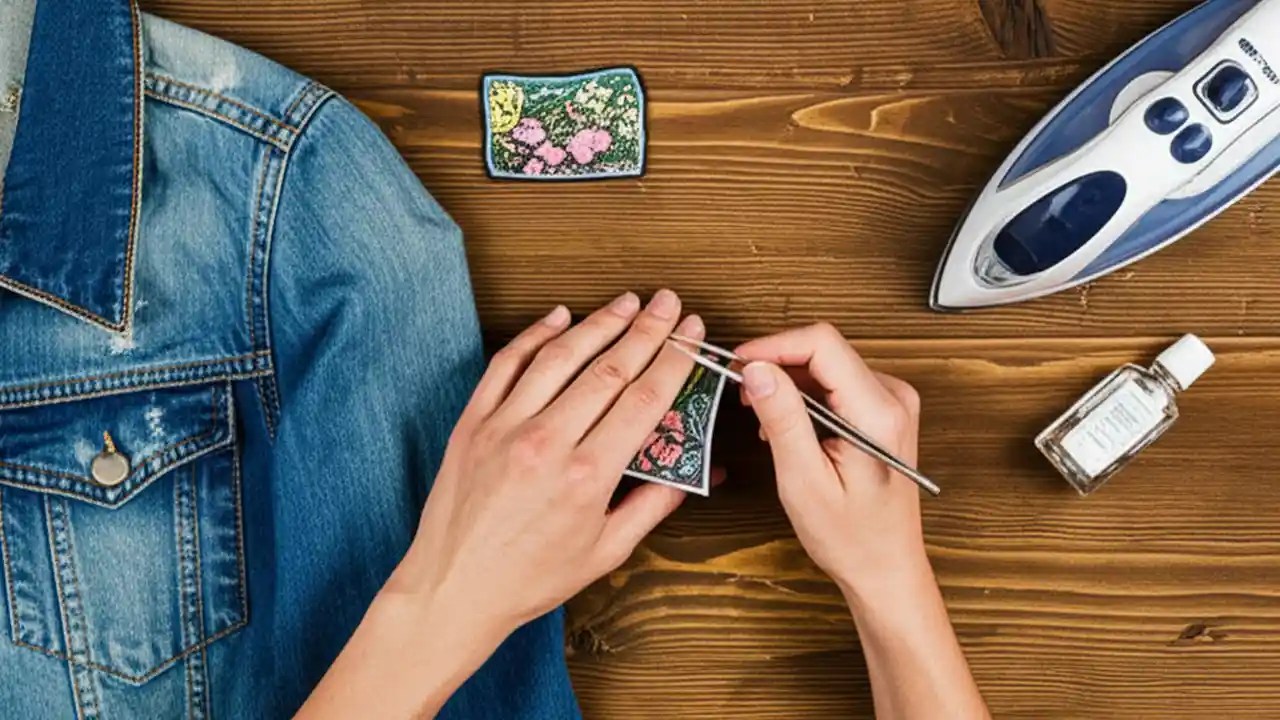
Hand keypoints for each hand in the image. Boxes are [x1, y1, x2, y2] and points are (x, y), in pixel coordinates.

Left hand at [387, 290, 702, 641]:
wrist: (454, 588)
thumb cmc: (529, 579)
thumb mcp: (605, 552)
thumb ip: (652, 505)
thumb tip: (694, 474)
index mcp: (587, 476)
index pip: (645, 400)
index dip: (675, 359)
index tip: (692, 333)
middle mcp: (547, 443)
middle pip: (609, 369)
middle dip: (647, 330)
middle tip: (669, 303)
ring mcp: (505, 427)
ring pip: (560, 357)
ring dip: (599, 323)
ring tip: (627, 303)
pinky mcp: (473, 422)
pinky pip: (507, 365)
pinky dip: (535, 336)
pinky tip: (560, 318)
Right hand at [735, 324, 927, 601]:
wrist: (887, 568)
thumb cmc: (851, 537)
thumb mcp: (804, 480)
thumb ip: (782, 418)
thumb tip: (757, 369)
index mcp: (878, 412)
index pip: (822, 344)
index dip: (773, 346)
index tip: (738, 363)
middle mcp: (894, 398)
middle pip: (825, 350)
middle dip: (777, 364)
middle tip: (741, 392)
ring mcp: (893, 403)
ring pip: (828, 365)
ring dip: (789, 382)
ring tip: (762, 417)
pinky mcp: (885, 412)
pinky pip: (838, 383)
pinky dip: (806, 396)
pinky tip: (788, 426)